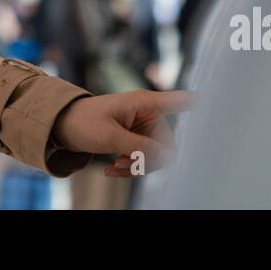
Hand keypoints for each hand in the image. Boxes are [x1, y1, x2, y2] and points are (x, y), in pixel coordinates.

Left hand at [50, 89, 195, 177]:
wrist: (62, 126)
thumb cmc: (83, 122)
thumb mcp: (109, 136)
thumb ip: (139, 147)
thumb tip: (166, 156)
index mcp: (143, 103)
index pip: (176, 101)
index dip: (194, 102)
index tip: (208, 99)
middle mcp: (146, 113)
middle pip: (166, 143)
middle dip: (148, 159)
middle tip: (125, 166)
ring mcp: (141, 126)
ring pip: (155, 155)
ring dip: (136, 166)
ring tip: (115, 168)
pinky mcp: (134, 138)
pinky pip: (143, 158)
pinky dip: (130, 167)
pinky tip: (113, 169)